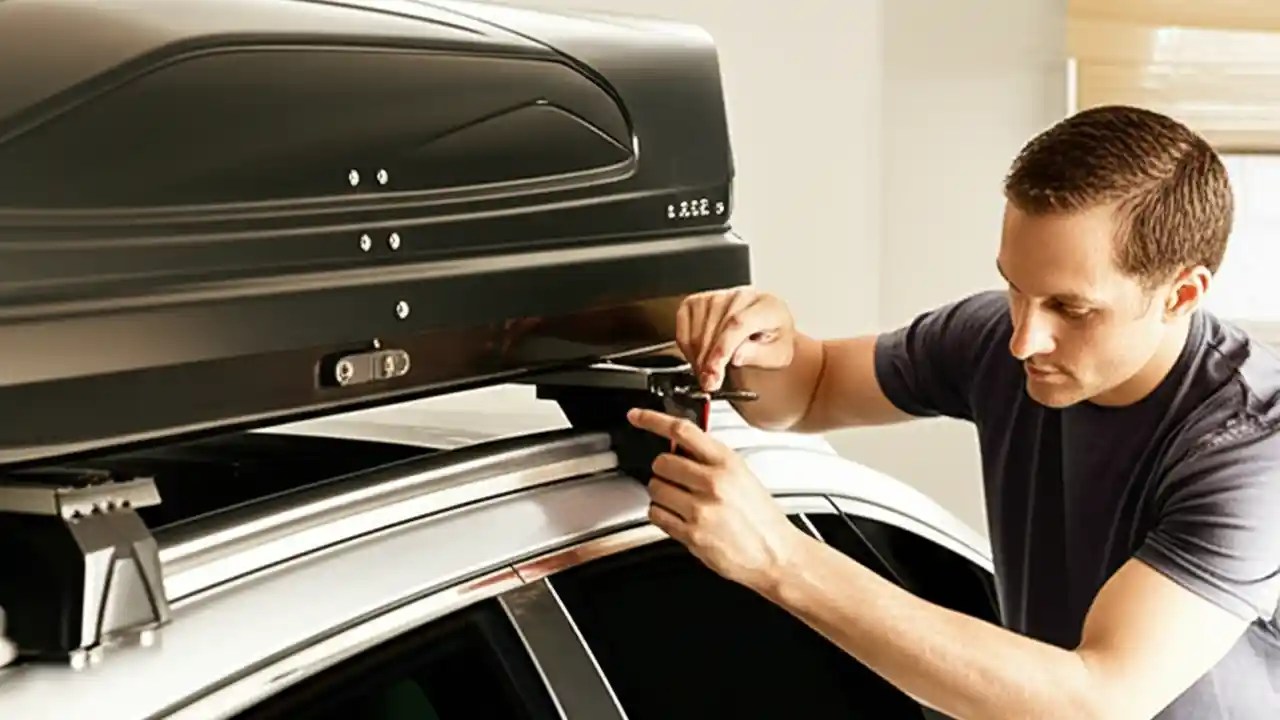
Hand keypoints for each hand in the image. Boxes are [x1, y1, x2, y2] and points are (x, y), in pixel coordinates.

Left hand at [626, 407, 806, 590]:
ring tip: (681, 502)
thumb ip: (711, 459)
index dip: (653, 419)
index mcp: (727, 463)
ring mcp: (701, 509)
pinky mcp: (692, 535)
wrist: (776, 555)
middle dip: (664, 470)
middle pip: (662, 462)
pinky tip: (679, 517)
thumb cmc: (762, 518)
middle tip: (676, 479)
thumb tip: (680, 446)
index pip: (682, 430)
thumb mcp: (743, 475)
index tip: (637, 416)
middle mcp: (713, 483)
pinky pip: (657, 515)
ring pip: (655, 488)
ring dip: (661, 493)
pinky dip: (662, 515)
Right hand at [676, 287, 795, 390]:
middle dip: (708, 362)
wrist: (766, 329)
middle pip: (715, 328)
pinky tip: (700, 358)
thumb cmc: (772, 340)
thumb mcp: (779, 355)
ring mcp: (717, 297)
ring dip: (698, 358)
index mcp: (766, 306)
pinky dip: (687, 350)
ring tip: (709, 373)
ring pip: (697, 331)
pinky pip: (684, 329)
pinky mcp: (697, 302)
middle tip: (710, 383)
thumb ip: (760, 355)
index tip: (714, 373)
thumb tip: (736, 356)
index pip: (737, 324)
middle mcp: (740, 296)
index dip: (722, 350)